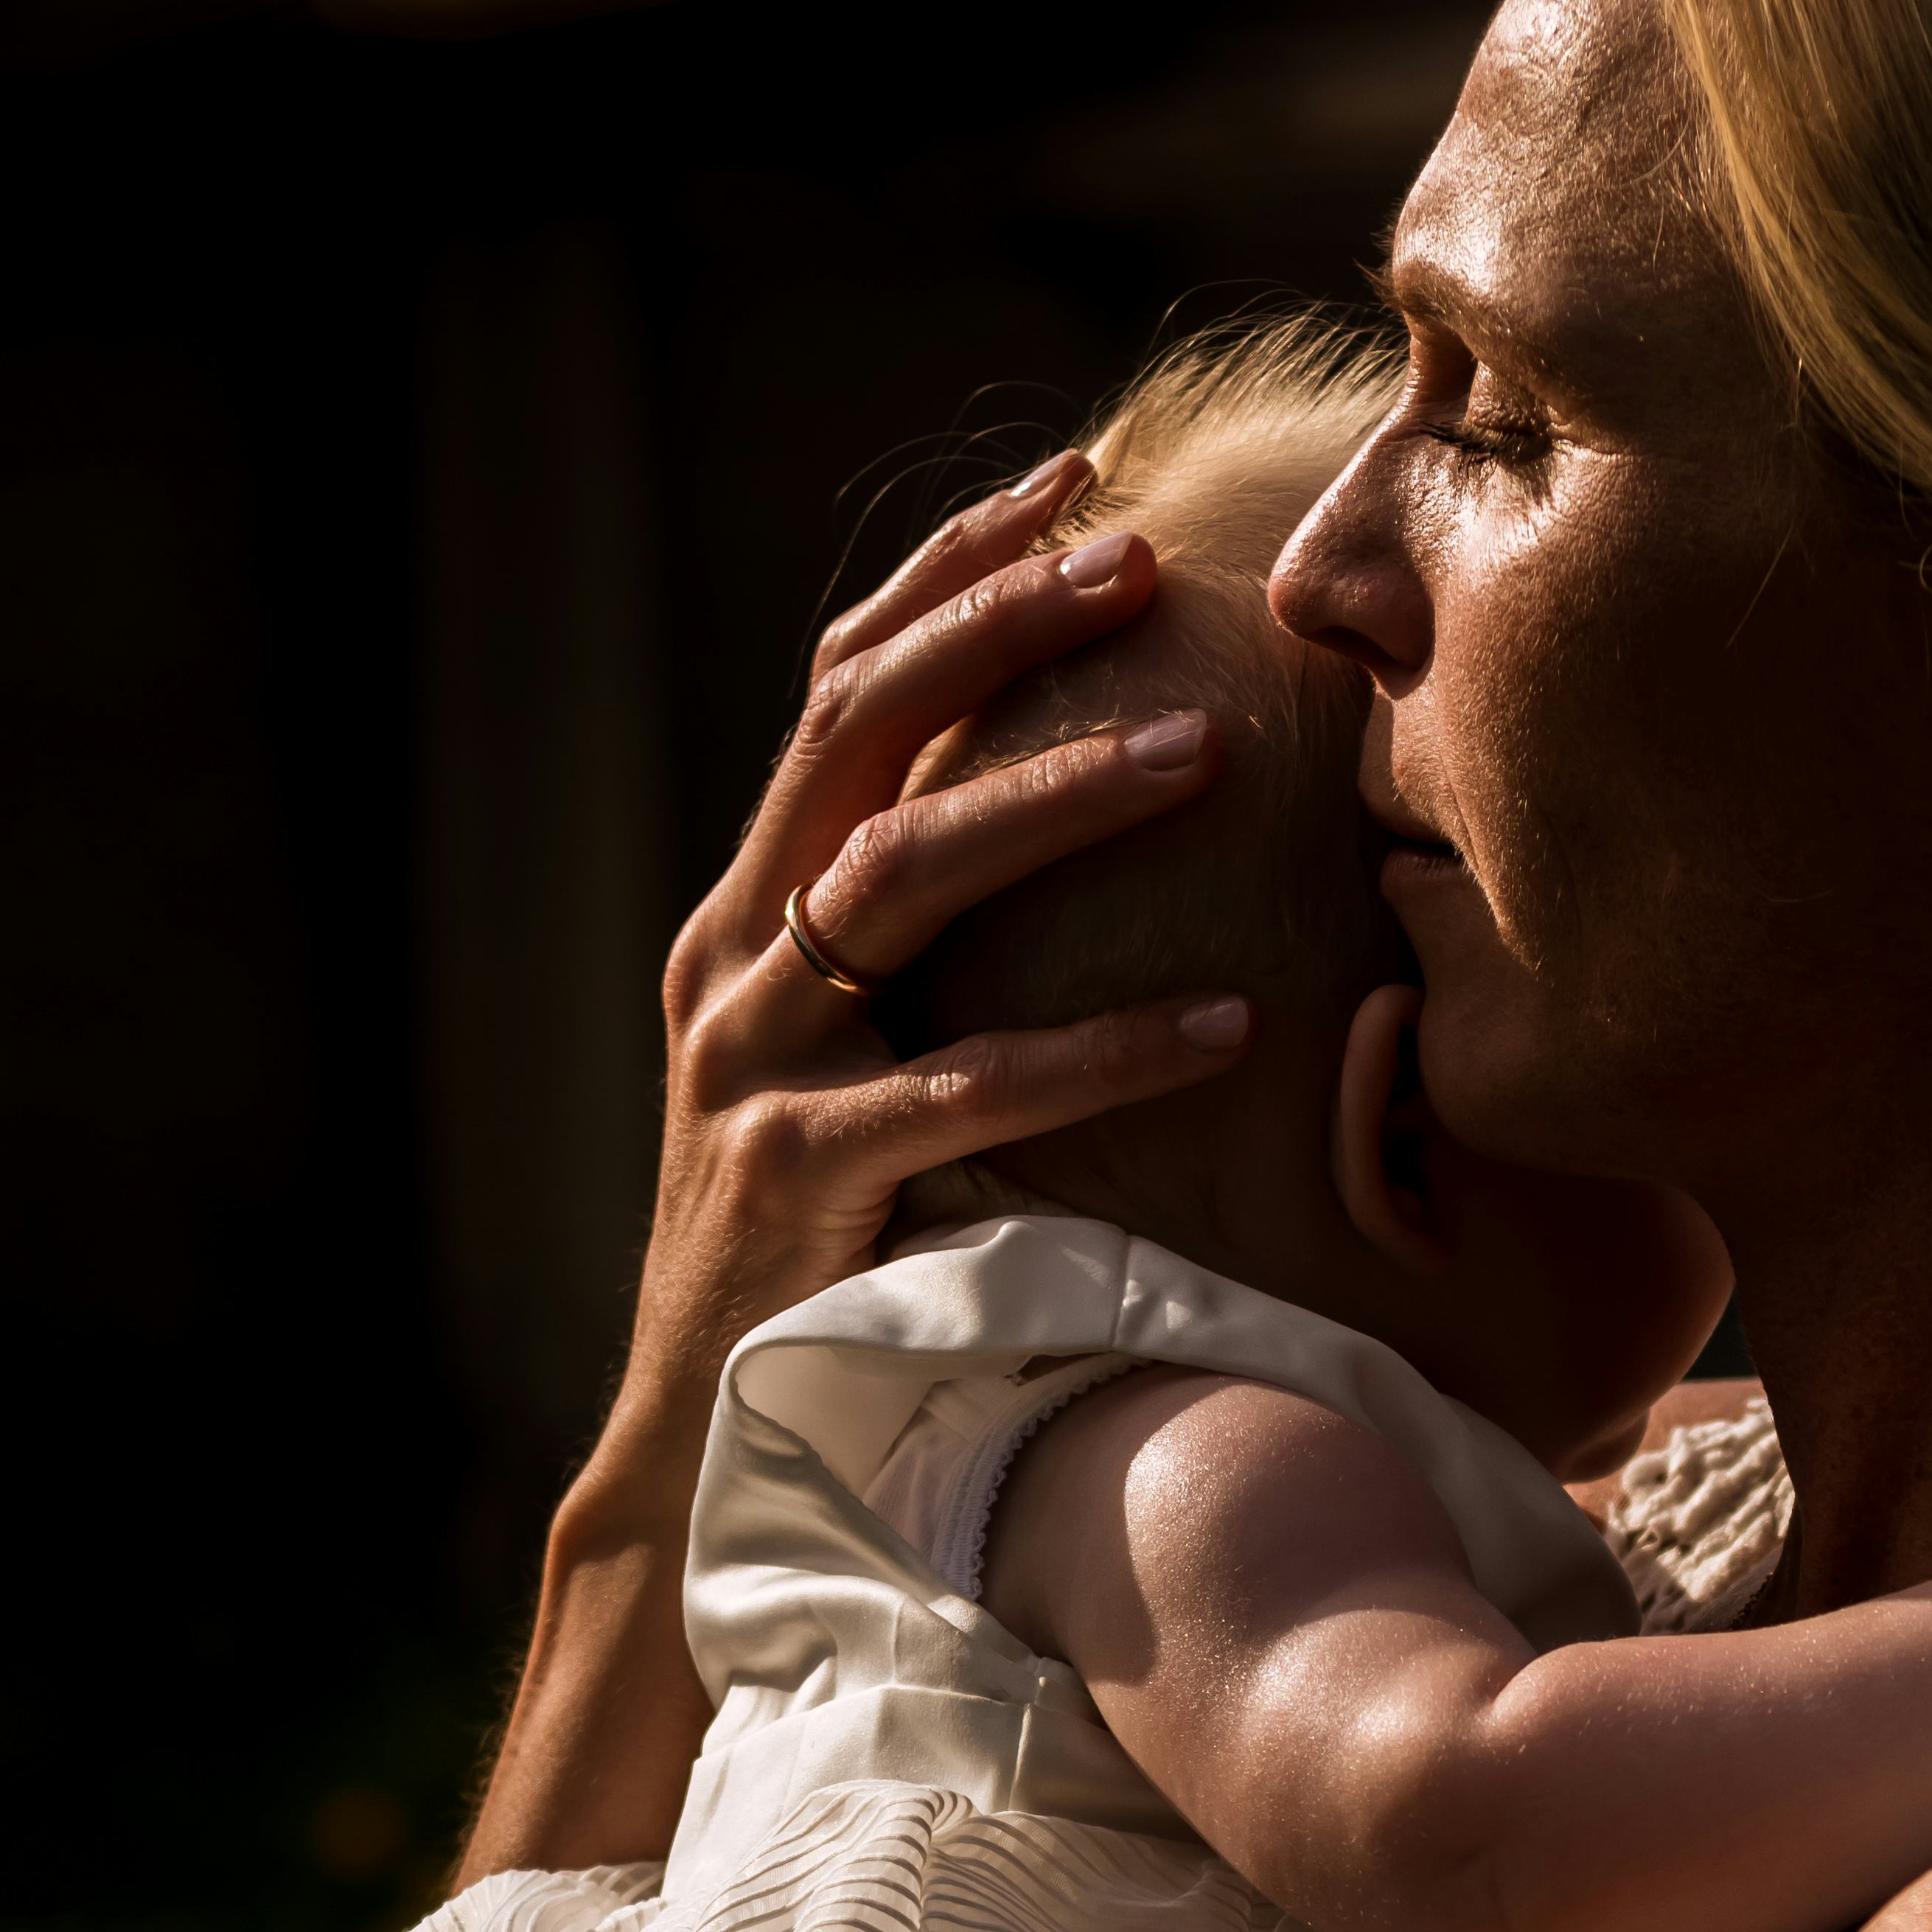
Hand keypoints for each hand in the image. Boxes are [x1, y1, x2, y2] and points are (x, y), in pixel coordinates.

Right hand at [458, 452, 1255, 1880]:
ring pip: (901, 874)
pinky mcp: (797, 1180)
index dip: (948, 579)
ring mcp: (750, 1065)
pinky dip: (1101, 1053)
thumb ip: (921, 963)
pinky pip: (967, 1092)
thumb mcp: (853, 1071)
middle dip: (993, 628)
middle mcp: (730, 962)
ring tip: (1201, 745)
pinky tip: (1228, 1025)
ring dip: (1055, 795)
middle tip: (1137, 556)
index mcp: (745, 917)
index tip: (1071, 484)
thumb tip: (1070, 836)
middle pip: (856, 737)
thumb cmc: (819, 1250)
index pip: (842, 695)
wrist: (704, 1447)